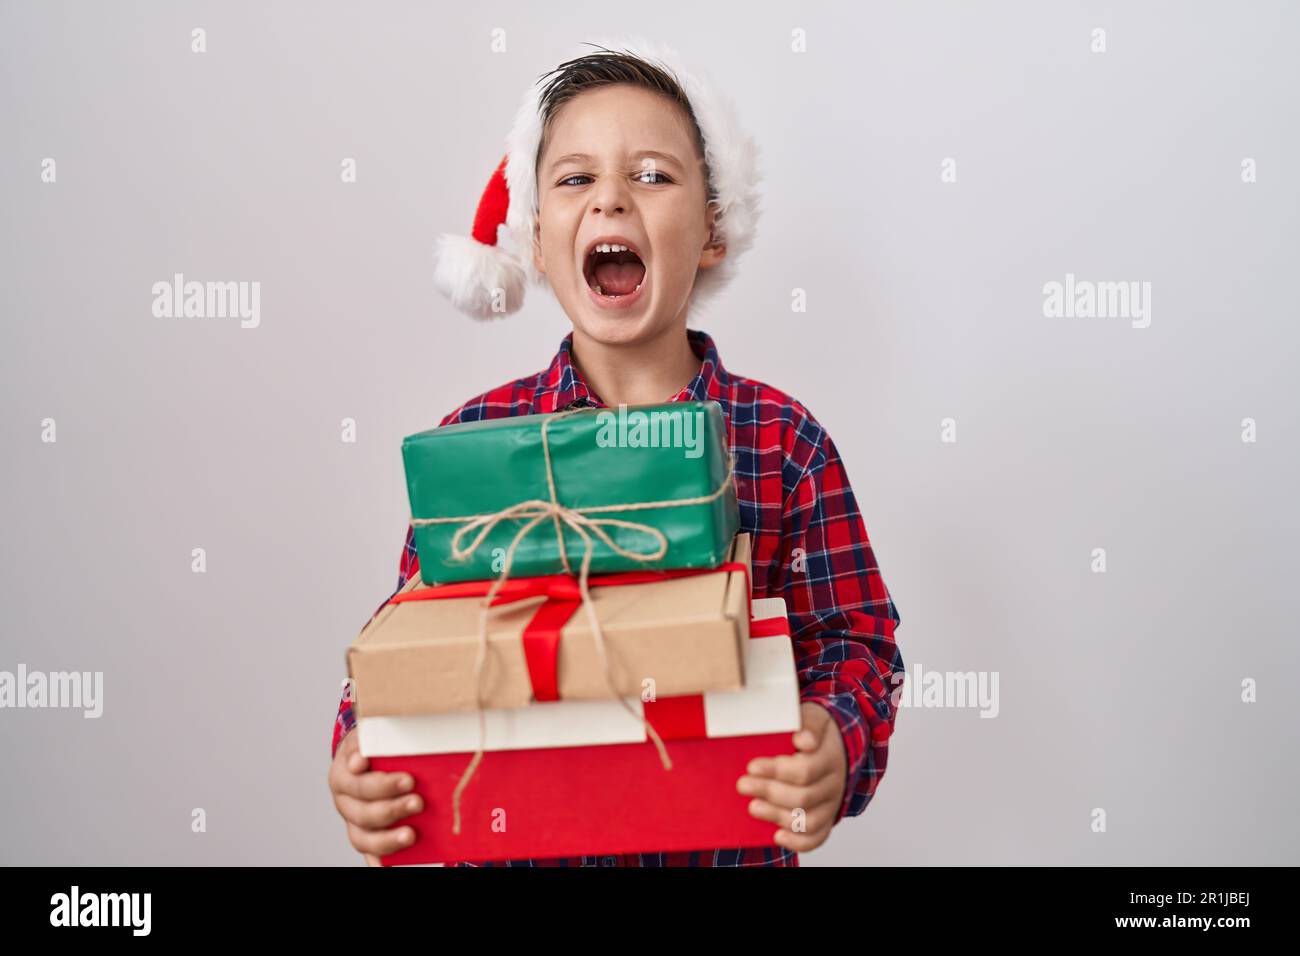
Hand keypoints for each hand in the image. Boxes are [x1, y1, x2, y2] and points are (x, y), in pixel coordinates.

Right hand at [328, 728, 422, 862]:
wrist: (369, 754)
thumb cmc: (376, 742)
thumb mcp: (372, 732)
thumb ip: (371, 739)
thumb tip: (360, 759)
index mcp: (342, 774)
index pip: (358, 784)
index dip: (383, 785)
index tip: (409, 779)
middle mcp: (344, 802)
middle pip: (363, 812)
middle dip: (392, 809)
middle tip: (419, 802)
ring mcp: (353, 822)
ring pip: (362, 838)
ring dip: (388, 839)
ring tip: (411, 835)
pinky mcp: (365, 836)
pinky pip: (369, 853)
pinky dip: (380, 861)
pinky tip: (391, 865)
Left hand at [736, 702, 846, 852]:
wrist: (837, 744)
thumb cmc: (816, 730)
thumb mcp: (814, 715)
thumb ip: (808, 723)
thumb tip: (803, 739)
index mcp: (830, 757)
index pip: (805, 770)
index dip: (776, 771)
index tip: (751, 766)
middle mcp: (834, 783)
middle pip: (803, 797)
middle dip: (769, 792)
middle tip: (742, 785)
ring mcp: (832, 803)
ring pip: (809, 820)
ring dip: (778, 816)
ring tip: (753, 807)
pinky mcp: (827, 818)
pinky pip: (817, 837)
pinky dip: (797, 842)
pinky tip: (776, 835)